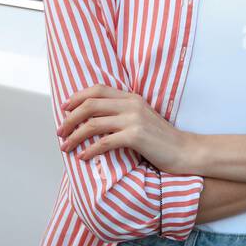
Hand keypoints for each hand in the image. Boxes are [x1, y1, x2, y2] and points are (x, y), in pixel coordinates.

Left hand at [56, 85, 192, 173]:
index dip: (76, 98)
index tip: (64, 110)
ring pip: (93, 124)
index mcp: (132, 98)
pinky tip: (83, 156)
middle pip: (90, 105)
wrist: (185, 151)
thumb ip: (123, 113)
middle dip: (70, 119)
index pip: (97, 89)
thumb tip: (95, 119)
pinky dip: (90, 150)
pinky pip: (104, 142)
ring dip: (74, 136)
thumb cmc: (162, 140)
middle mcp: (132, 105)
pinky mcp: (136, 136)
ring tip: (65, 146)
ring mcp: (134, 120)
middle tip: (60, 132)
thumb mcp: (143, 119)